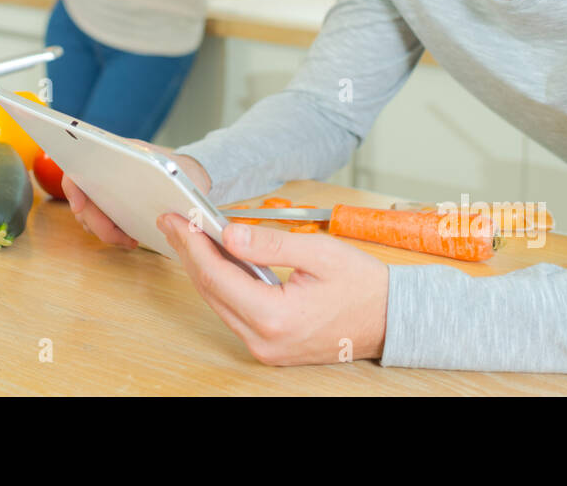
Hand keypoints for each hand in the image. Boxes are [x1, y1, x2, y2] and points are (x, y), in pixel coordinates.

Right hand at [64, 143, 211, 248]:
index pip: (78, 168)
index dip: (73, 188)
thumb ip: (164, 181)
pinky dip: (112, 233)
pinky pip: (101, 222)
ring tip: (129, 240)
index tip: (79, 207)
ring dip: (105, 231)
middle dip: (97, 224)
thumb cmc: (182, 170)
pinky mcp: (112, 206)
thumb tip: (157, 205)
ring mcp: (105, 190)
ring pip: (89, 215)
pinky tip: (130, 238)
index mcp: (113, 156)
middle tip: (119, 237)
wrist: (191, 176)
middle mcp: (103, 172)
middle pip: (82, 201)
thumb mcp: (177, 173)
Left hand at [157, 212, 388, 364]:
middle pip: (211, 292)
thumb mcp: (320, 253)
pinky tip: (216, 259)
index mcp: (276, 318)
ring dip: (203, 268)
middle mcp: (264, 341)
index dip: (193, 244)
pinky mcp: (269, 346)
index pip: (218, 276)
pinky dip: (222, 284)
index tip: (177, 218)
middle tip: (174, 221)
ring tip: (190, 235)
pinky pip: (234, 312)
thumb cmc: (363, 286)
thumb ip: (270, 244)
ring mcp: (265, 348)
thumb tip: (228, 234)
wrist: (392, 319)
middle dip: (190, 253)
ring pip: (219, 303)